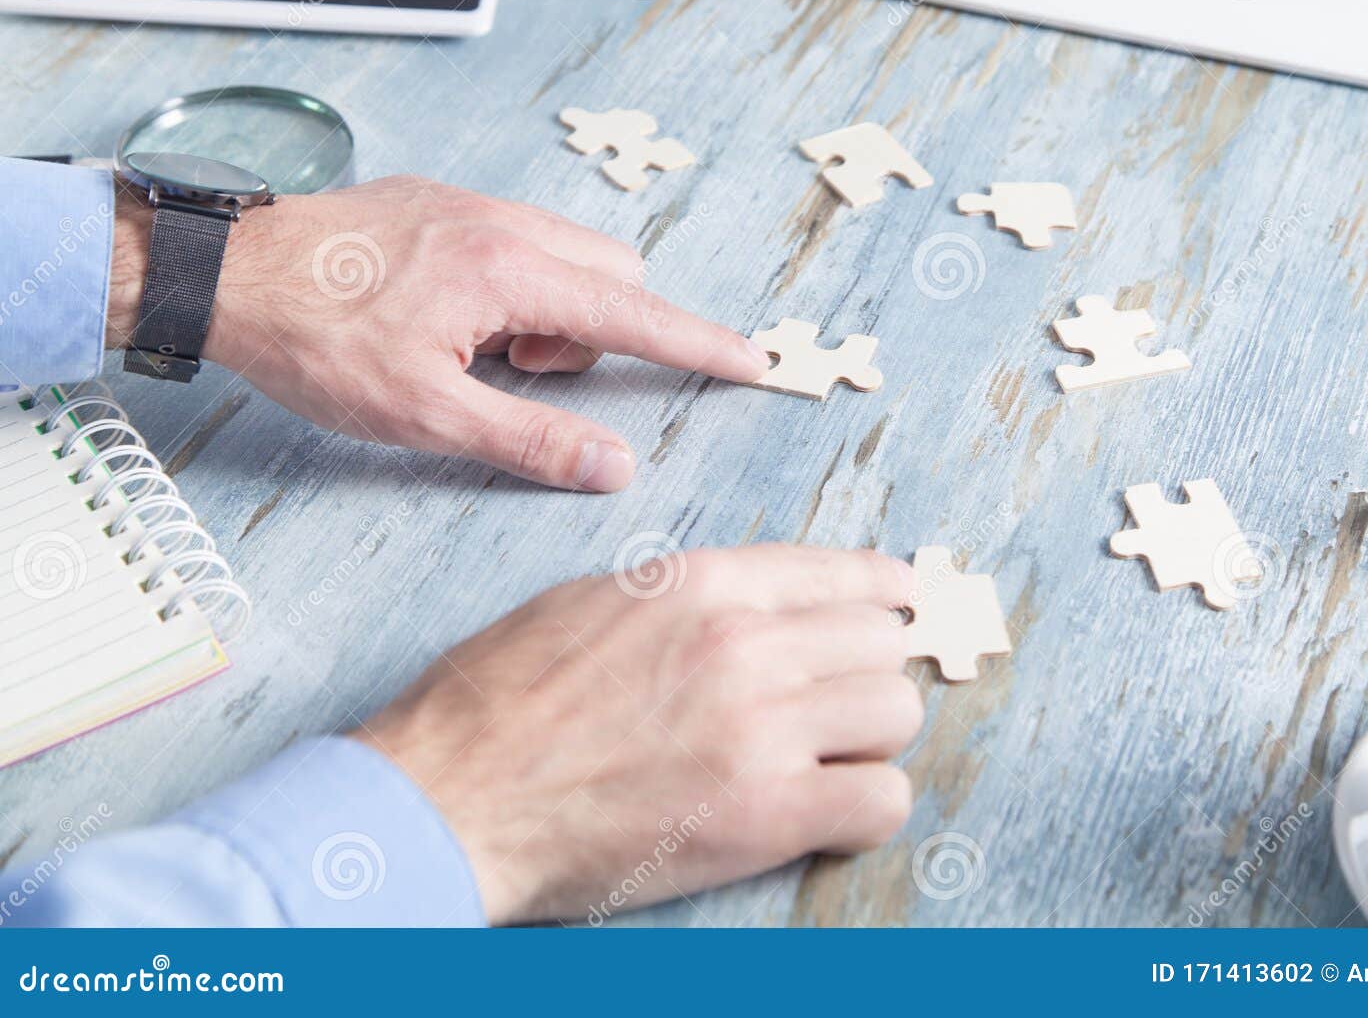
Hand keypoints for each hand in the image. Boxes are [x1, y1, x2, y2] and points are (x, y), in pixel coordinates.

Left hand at [107, 176, 769, 490]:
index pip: (634, 316)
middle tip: (519, 376)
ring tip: (471, 350)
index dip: (698, 346)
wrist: (225, 273)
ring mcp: (470, 204)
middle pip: (611, 278)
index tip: (750, 362)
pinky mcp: (439, 200)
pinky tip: (446, 317)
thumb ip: (531, 439)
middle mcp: (502, 223)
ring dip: (548, 312)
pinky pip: (518, 240)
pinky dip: (512, 286)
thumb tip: (613, 466)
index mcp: (508, 274)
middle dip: (592, 335)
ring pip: (565, 258)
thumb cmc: (315, 341)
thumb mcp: (424, 414)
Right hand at [357, 545, 921, 925]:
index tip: (900, 601)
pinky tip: (828, 811)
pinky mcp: (763, 814)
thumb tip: (757, 604)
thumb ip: (688, 597)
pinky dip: (867, 808)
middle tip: (842, 699)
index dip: (878, 591)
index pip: (836, 572)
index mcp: (701, 584)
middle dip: (867, 670)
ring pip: (894, 712)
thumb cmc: (499, 702)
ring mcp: (760, 728)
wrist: (449, 797)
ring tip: (829, 757)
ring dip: (870, 738)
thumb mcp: (592, 602)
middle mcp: (744, 644)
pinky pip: (882, 800)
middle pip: (879, 642)